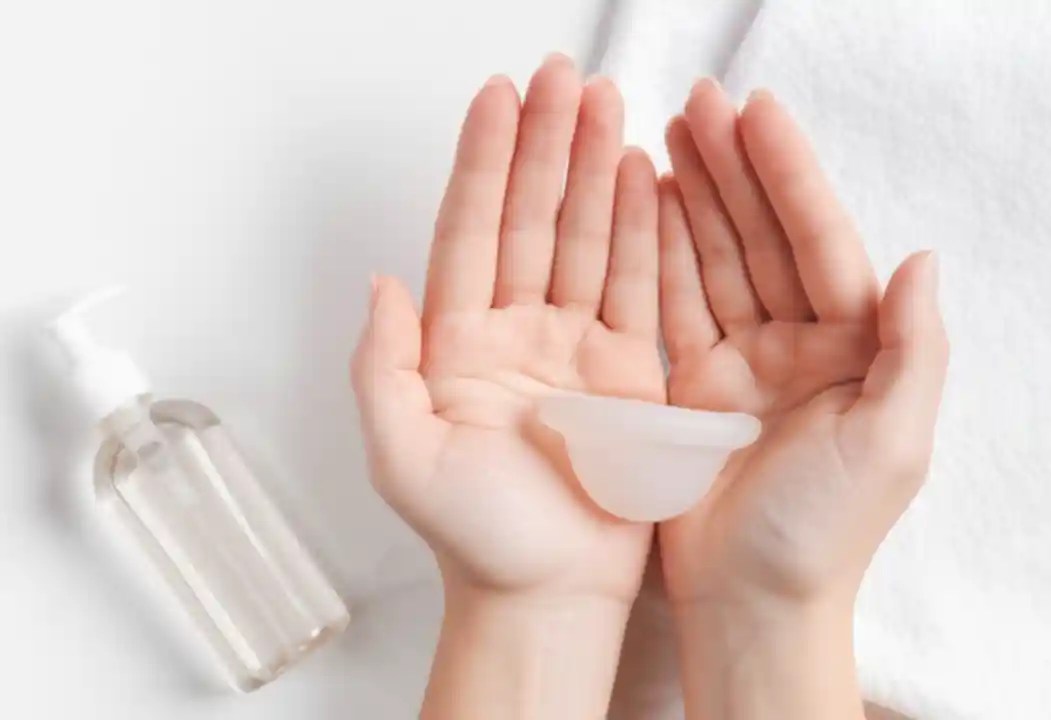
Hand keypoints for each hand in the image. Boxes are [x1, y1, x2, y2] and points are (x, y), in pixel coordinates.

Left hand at [350, 54, 663, 717]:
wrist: (548, 597)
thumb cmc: (475, 539)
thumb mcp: (400, 456)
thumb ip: (379, 365)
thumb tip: (383, 283)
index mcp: (458, 344)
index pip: (472, 230)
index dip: (484, 162)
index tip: (497, 97)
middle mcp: (518, 333)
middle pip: (533, 219)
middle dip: (545, 145)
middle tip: (561, 79)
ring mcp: (578, 348)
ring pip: (588, 240)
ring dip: (594, 172)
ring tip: (605, 105)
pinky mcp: (631, 372)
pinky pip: (639, 287)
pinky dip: (643, 232)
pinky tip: (643, 178)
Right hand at [657, 80, 948, 718]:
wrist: (752, 605)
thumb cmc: (825, 534)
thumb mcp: (894, 443)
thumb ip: (915, 348)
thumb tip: (920, 258)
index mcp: (854, 349)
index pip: (819, 242)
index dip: (790, 176)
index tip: (758, 115)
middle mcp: (800, 344)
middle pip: (763, 237)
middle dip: (734, 168)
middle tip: (699, 103)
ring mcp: (742, 360)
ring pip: (715, 258)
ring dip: (694, 195)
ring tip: (665, 133)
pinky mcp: (691, 383)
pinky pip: (674, 301)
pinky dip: (658, 251)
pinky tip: (644, 202)